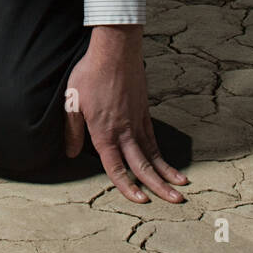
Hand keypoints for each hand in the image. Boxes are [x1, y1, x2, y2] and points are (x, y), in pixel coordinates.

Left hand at [64, 25, 187, 202]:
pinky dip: (161, 152)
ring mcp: (137, 121)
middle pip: (143, 165)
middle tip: (177, 201)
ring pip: (153, 152)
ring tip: (182, 185)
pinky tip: (166, 161)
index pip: (117, 168)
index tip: (141, 201)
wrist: (115, 50)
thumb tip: (71, 154)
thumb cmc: (90, 74)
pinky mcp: (144, 110)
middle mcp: (124, 131)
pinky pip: (153, 137)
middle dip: (159, 186)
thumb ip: (73, 131)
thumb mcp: (72, 103)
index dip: (128, 187)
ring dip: (167, 171)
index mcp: (105, 133)